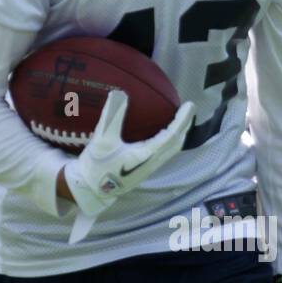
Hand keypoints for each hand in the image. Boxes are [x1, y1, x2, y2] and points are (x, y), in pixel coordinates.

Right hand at [63, 88, 194, 243]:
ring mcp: (149, 168)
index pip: (172, 135)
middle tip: (188, 109)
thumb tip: (119, 93)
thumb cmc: (97, 166)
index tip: (190, 105)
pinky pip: (164, 152)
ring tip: (179, 119)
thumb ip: (111, 116)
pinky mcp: (144, 169)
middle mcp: (152, 163)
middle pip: (176, 143)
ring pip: (171, 149)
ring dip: (178, 134)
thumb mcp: (102, 140)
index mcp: (146, 155)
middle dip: (184, 126)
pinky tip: (163, 133)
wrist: (91, 190)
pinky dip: (169, 140)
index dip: (182, 120)